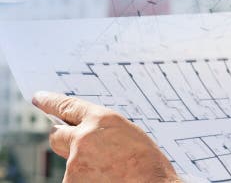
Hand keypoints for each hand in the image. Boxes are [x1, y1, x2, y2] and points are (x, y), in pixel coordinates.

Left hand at [32, 91, 179, 182]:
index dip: (50, 102)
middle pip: (56, 136)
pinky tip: (105, 180)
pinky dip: (85, 180)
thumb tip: (88, 132)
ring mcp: (74, 163)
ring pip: (70, 163)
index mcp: (102, 120)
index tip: (39, 98)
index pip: (67, 106)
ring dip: (82, 166)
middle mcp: (83, 138)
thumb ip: (103, 130)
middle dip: (63, 139)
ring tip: (110, 172)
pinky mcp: (70, 182)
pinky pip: (73, 179)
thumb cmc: (147, 163)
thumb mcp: (129, 134)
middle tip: (74, 145)